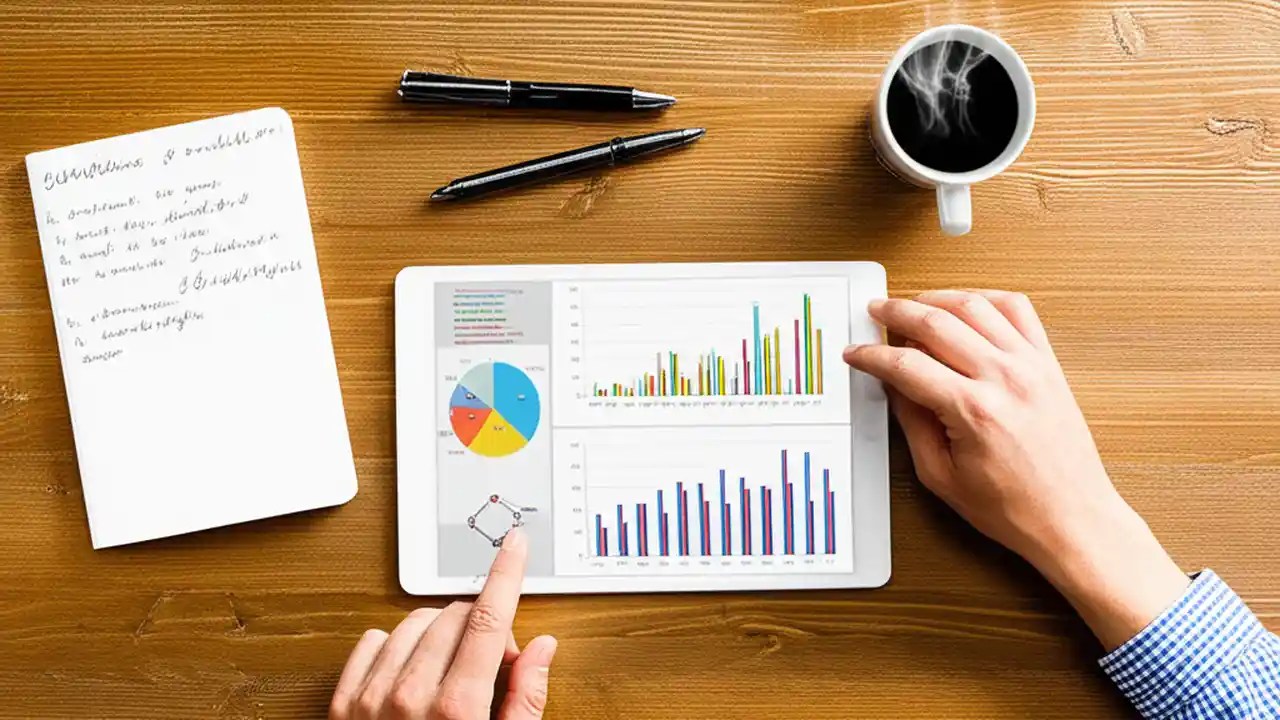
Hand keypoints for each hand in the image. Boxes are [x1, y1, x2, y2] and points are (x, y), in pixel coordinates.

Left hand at [329, 528, 556, 718]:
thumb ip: (527, 699)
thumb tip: (543, 649)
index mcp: (458, 708)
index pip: (491, 616)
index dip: (507, 572)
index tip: (514, 544)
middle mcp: (411, 697)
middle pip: (457, 616)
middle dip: (483, 626)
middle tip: (494, 663)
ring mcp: (371, 699)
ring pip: (415, 622)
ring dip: (440, 632)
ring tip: (451, 669)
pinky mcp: (342, 706)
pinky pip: (372, 641)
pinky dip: (395, 645)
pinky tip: (410, 668)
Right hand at [843, 290, 1187, 649]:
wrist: (1072, 517)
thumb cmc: (1013, 507)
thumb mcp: (941, 475)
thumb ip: (912, 423)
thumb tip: (893, 384)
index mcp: (973, 411)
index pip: (907, 364)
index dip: (872, 355)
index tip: (857, 353)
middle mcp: (1004, 379)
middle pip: (936, 322)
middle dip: (897, 312)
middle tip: (876, 312)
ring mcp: (1030, 365)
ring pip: (974, 305)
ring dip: (937, 298)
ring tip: (914, 304)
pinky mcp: (1048, 363)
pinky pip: (1017, 309)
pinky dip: (986, 298)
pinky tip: (966, 306)